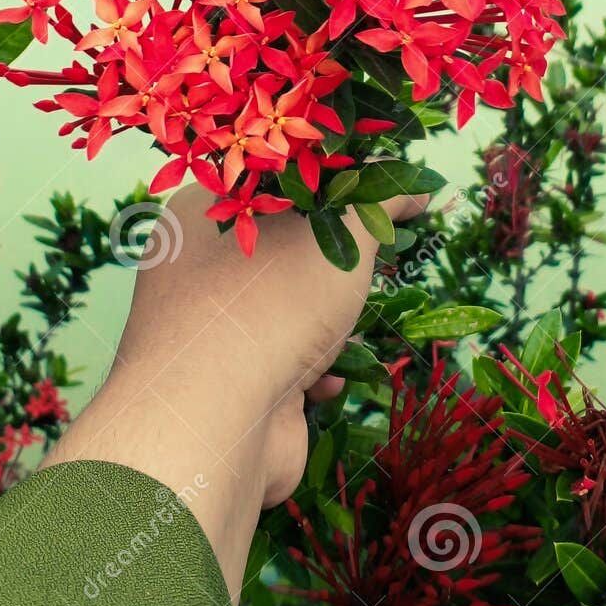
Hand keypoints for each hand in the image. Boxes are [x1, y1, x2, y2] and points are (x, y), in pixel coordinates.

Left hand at [44, 184, 426, 601]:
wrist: (216, 424)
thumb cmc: (269, 304)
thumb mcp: (338, 231)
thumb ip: (375, 197)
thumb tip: (411, 180)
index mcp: (201, 216)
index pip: (268, 182)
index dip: (325, 185)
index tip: (371, 196)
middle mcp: (193, 272)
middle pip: (280, 250)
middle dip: (331, 263)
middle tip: (370, 262)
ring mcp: (208, 334)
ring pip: (285, 312)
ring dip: (328, 323)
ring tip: (348, 325)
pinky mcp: (227, 388)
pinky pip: (282, 366)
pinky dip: (314, 371)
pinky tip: (326, 379)